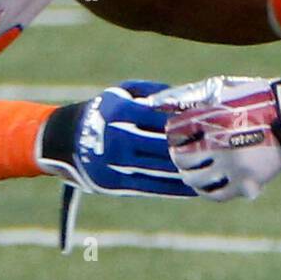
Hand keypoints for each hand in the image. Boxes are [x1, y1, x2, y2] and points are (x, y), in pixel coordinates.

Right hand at [35, 80, 195, 196]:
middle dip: (191, 146)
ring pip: (161, 168)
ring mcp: (116, 163)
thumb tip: (186, 100)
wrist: (64, 140)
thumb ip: (153, 93)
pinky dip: (174, 187)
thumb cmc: (104, 111)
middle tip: (216, 146)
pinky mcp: (117, 183)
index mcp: (120, 112)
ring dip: (187, 169)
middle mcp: (117, 138)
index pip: (161, 118)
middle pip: (164, 145)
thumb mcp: (122, 92)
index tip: (208, 123)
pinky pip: (152, 187)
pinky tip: (192, 186)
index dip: (187, 121)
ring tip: (210, 168)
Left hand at [158, 76, 280, 200]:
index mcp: (213, 119)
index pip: (175, 131)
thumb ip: (193, 100)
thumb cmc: (256, 98)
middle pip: (181, 158)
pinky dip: (206, 190)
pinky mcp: (246, 183)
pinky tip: (205, 184)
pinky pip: (217, 194)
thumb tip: (157, 104)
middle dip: (177, 154)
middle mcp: (220, 145)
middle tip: (180, 152)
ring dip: (188, 174)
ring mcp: (233, 167)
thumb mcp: (224, 91)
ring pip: (195, 179)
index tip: (177, 134)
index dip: (173, 132)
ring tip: (191, 170)